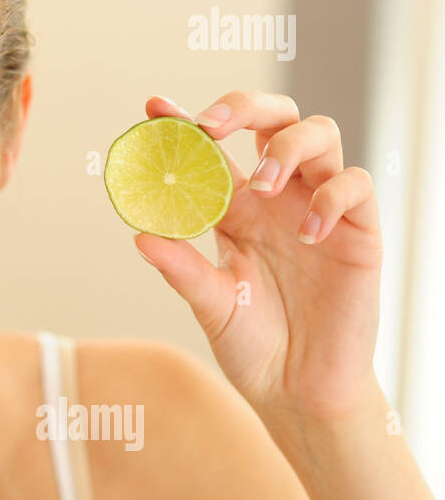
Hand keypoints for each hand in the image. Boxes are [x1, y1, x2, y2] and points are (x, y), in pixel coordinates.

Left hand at [134, 92, 382, 420]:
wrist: (301, 393)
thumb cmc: (254, 346)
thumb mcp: (210, 306)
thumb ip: (181, 269)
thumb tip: (140, 236)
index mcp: (236, 210)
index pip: (213, 151)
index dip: (185, 123)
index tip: (153, 106)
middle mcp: (278, 200)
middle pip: (273, 119)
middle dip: (243, 107)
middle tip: (211, 127)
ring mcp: (320, 210)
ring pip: (320, 133)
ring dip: (286, 146)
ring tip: (261, 186)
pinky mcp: (358, 232)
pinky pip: (355, 185)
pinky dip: (331, 196)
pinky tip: (309, 234)